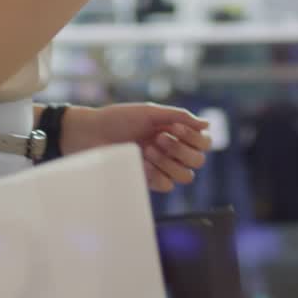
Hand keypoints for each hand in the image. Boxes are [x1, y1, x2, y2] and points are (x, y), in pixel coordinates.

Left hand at [60, 104, 211, 192]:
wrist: (90, 133)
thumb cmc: (118, 118)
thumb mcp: (149, 112)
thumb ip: (179, 116)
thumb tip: (207, 124)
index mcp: (175, 132)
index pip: (203, 142)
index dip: (194, 137)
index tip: (173, 127)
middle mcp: (171, 151)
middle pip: (198, 160)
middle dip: (181, 149)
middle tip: (157, 138)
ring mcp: (160, 167)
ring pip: (186, 176)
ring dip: (169, 161)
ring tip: (146, 149)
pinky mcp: (147, 180)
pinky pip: (166, 185)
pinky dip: (157, 173)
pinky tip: (141, 163)